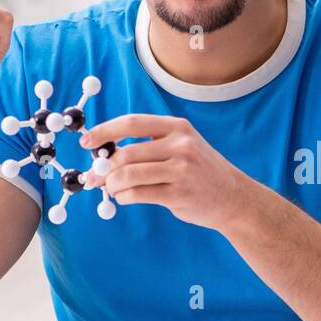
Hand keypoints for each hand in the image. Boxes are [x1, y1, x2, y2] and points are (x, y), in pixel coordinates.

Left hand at [80, 115, 252, 230]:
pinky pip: (137, 194)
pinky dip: (124, 197)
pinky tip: (125, 198)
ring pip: (128, 175)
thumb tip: (102, 155)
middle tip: (94, 177)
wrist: (234, 197)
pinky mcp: (179, 194)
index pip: (132, 123)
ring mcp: (182, 170)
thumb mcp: (181, 148)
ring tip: (113, 189)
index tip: (86, 142)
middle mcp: (181, 145)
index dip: (104, 131)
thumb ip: (148, 147)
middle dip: (103, 168)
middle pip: (126, 153)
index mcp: (178, 128)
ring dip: (112, 185)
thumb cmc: (199, 172)